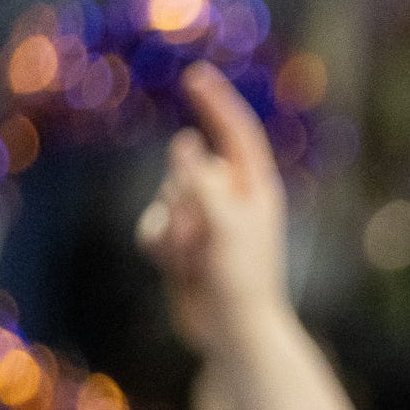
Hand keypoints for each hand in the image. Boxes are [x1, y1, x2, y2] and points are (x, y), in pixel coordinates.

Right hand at [137, 64, 289, 356]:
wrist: (233, 334)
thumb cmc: (242, 280)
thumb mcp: (224, 223)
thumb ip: (202, 181)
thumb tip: (187, 143)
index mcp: (257, 190)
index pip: (236, 133)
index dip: (216, 103)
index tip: (195, 75)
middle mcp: (231, 201)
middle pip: (186, 169)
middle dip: (184, 201)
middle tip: (204, 239)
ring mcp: (205, 222)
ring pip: (164, 199)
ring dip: (172, 230)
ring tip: (195, 261)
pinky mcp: (183, 244)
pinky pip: (152, 227)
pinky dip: (161, 245)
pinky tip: (178, 269)